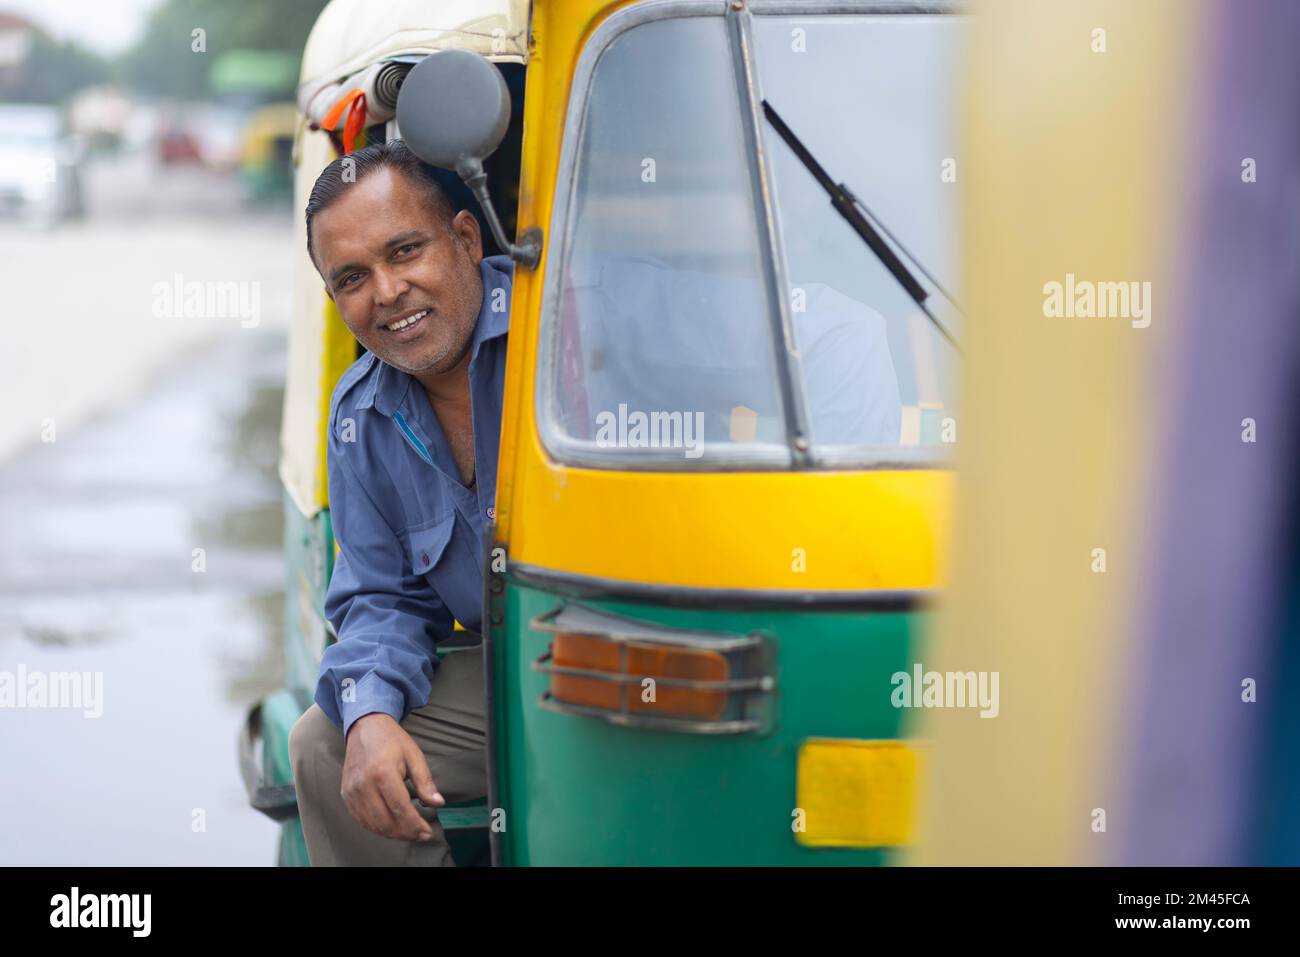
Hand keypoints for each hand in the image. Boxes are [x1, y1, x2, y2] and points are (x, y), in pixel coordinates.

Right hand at [341, 712, 444, 840]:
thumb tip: (438, 803)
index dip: (415, 825)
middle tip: (420, 835)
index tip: (427, 832)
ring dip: (392, 834)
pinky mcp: (345, 794)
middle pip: (385, 821)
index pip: (400, 808)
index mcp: (383, 772)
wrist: (365, 728)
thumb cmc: (392, 740)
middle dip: (405, 833)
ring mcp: (352, 791)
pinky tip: (390, 826)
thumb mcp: (414, 755)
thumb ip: (425, 781)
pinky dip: (376, 827)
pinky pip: (361, 819)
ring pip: (372, 824)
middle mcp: (364, 784)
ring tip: (408, 832)